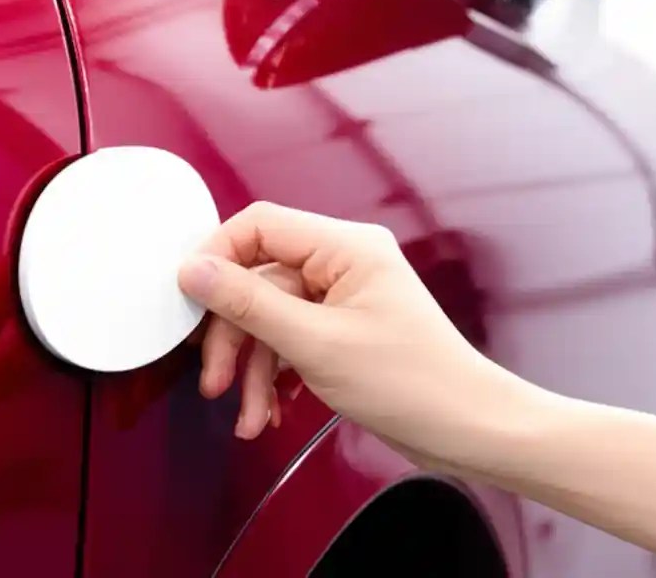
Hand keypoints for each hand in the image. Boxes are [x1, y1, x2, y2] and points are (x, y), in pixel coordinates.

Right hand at [177, 202, 534, 462]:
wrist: (467, 429)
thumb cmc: (415, 383)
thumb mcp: (315, 344)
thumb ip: (248, 304)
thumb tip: (194, 270)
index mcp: (346, 247)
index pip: (260, 226)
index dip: (217, 257)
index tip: (188, 298)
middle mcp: (344, 263)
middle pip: (258, 281)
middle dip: (234, 336)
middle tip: (215, 379)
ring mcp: (343, 298)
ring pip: (270, 319)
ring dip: (254, 370)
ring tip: (250, 416)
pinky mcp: (342, 330)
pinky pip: (290, 340)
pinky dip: (275, 377)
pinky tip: (272, 411)